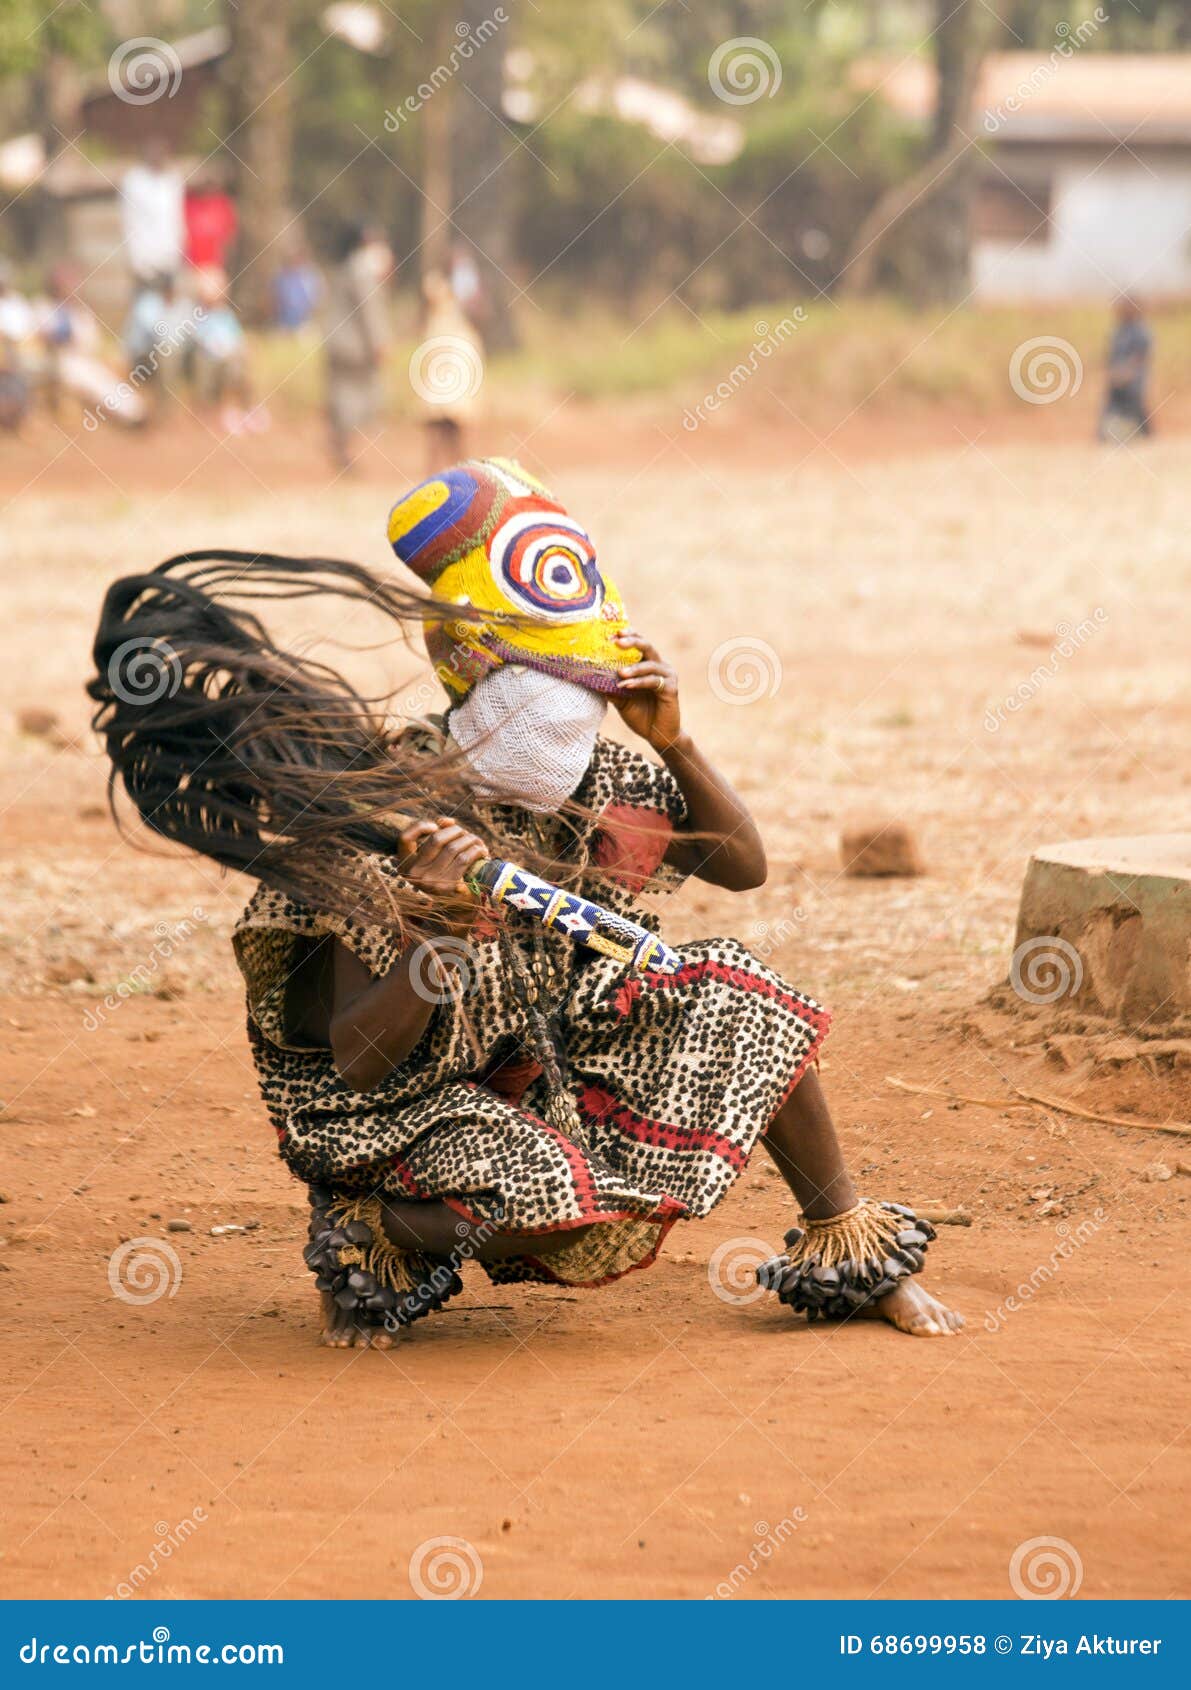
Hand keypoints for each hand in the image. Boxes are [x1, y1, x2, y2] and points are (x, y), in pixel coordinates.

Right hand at [398, 818, 488, 896]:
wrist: (457, 907)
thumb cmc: (445, 874)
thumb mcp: (434, 856)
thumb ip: (437, 834)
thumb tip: (448, 821)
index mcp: (406, 865)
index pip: (404, 838)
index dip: (420, 826)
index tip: (436, 825)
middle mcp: (415, 874)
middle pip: (436, 839)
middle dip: (455, 830)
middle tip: (465, 833)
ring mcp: (431, 881)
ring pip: (453, 848)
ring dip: (469, 839)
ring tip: (476, 841)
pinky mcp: (449, 886)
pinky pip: (465, 859)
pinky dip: (476, 851)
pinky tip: (482, 851)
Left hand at [613, 630, 682, 750]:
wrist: (657, 736)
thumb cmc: (641, 715)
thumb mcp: (621, 699)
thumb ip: (610, 687)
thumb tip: (590, 677)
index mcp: (648, 665)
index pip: (639, 644)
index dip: (628, 636)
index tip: (612, 634)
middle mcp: (659, 666)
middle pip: (647, 646)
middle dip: (632, 641)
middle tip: (617, 641)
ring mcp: (667, 676)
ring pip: (650, 664)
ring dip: (634, 668)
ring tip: (619, 673)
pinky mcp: (671, 689)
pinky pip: (654, 681)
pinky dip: (639, 682)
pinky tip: (626, 685)